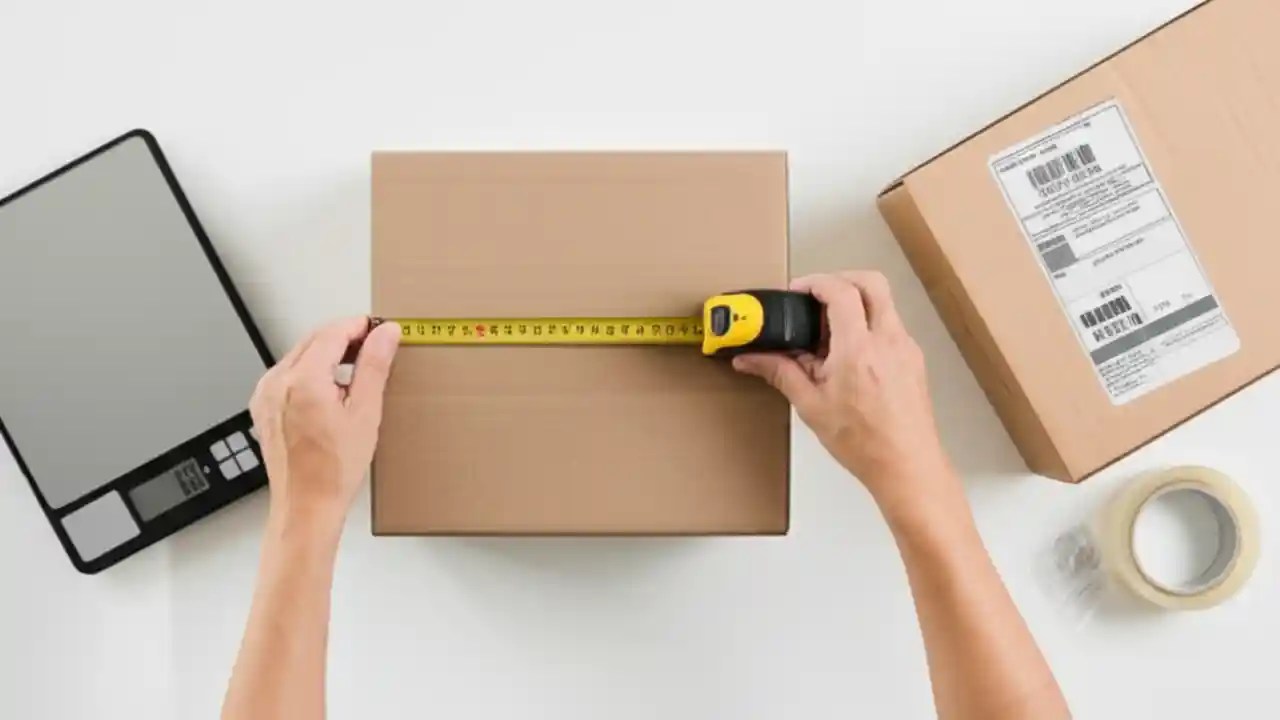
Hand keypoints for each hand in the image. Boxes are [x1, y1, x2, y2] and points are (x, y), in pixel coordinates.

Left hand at [250, 317, 401, 531]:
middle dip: (344, 338)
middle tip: (373, 346)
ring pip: (300, 356)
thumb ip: (374, 366)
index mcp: (302, 380)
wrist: (306, 506)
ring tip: (356, 372)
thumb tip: (385, 334)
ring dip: (328, 354)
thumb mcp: (365, 414)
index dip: (358, 326)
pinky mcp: (263, 408)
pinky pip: (288, 375)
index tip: (379, 328)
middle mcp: (277, 382)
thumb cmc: (334, 470)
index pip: (332, 333)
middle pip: (314, 340)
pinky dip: (311, 373)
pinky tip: (332, 391)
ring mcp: (266, 395)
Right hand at [733, 272, 951, 509]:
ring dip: (856, 304)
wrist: (906, 466)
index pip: (841, 291)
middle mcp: (888, 340)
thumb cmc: (862, 441)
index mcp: (859, 348)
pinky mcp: (914, 360)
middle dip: (841, 279)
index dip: (816, 282)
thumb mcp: (811, 406)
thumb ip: (781, 372)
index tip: (797, 290)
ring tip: (829, 334)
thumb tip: (749, 359)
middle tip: (816, 296)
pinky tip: (849, 355)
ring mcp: (906, 348)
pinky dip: (868, 326)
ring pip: (883, 304)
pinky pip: (890, 327)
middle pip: (871, 282)